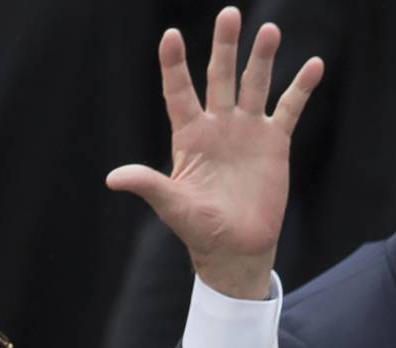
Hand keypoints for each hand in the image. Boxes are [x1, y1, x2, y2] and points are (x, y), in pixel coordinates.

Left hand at [107, 7, 323, 298]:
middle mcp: (217, 126)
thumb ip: (147, 185)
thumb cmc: (198, 228)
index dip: (174, 65)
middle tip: (228, 15)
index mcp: (188, 136)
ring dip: (261, 59)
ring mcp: (246, 131)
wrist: (234, 247)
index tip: (170, 35)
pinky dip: (300, 88)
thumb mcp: (171, 205)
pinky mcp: (274, 142)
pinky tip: (312, 65)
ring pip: (254, 85)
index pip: (178, 92)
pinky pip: (289, 109)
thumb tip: (113, 178)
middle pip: (219, 77)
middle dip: (224, 47)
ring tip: (269, 30)